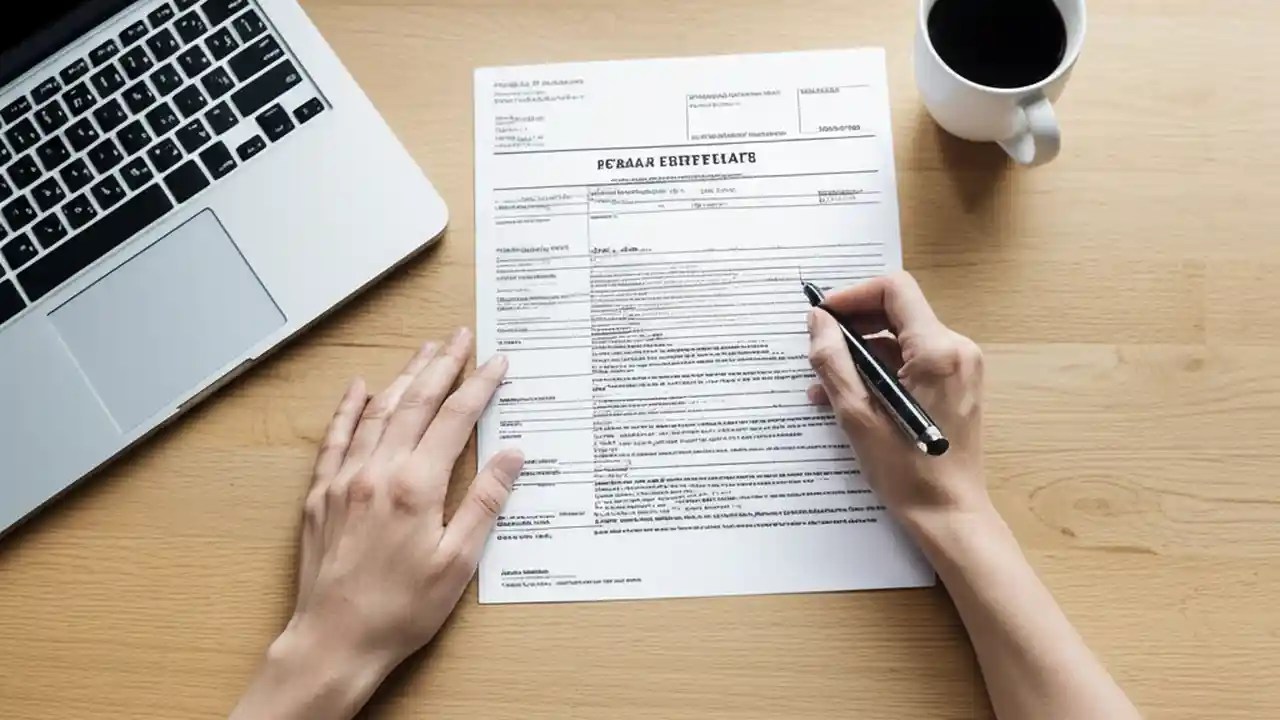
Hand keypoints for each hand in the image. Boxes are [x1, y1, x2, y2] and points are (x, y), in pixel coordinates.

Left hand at [232, 329, 523, 719]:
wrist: (334, 641)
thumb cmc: (400, 609)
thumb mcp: (458, 562)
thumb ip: (485, 502)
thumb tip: (512, 457)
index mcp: (416, 486)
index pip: (455, 420)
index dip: (479, 386)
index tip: (497, 362)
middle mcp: (378, 472)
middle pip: (416, 403)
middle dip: (442, 365)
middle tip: (460, 336)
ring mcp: (345, 480)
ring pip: (378, 412)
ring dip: (404, 378)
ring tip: (425, 352)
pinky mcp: (321, 495)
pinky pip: (336, 438)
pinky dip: (350, 409)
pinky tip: (359, 387)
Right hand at [806, 272, 987, 531]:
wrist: (949, 514)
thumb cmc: (906, 472)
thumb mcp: (856, 414)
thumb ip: (834, 360)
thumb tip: (818, 321)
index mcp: (937, 351)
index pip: (895, 289)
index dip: (854, 295)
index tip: (824, 317)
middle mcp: (956, 350)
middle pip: (897, 310)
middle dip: (853, 325)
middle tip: (818, 349)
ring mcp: (960, 367)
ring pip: (901, 337)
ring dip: (862, 352)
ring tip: (825, 383)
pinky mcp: (956, 384)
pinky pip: (912, 359)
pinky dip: (880, 369)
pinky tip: (850, 394)